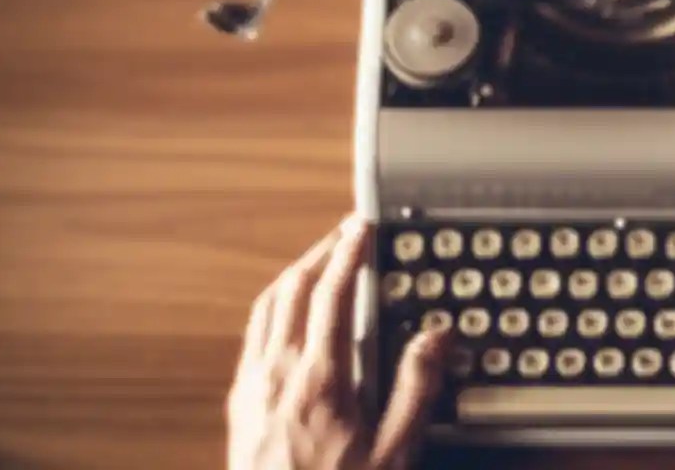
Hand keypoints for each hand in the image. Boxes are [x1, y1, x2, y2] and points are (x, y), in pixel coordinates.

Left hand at [226, 216, 448, 469]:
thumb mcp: (393, 454)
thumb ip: (416, 391)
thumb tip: (435, 338)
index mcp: (318, 381)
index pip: (331, 295)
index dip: (347, 253)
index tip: (361, 226)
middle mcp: (276, 374)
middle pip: (291, 289)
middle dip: (319, 252)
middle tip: (344, 233)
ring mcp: (251, 387)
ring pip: (265, 308)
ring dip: (293, 275)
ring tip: (319, 261)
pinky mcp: (239, 404)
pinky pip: (253, 335)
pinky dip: (275, 307)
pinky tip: (289, 315)